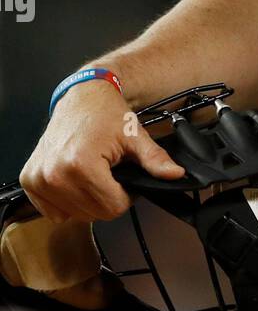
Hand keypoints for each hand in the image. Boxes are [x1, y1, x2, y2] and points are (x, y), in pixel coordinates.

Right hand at [19, 79, 185, 222]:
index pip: (112, 207)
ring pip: (75, 215)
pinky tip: (76, 179)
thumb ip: (155, 160)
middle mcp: (55, 174)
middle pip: (93, 213)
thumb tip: (176, 175)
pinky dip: (68, 201)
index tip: (125, 177)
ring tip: (94, 172)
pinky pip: (54, 211)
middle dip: (108, 197)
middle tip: (111, 172)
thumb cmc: (106, 113)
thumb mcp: (135, 135)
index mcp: (80, 164)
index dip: (126, 195)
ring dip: (88, 199)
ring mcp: (38, 179)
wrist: (82, 96)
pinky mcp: (29, 181)